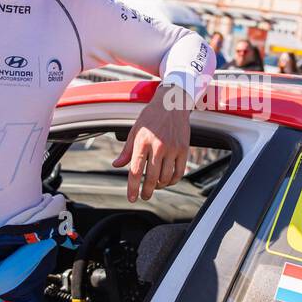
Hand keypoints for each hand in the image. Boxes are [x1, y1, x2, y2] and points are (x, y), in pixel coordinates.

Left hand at [111, 83, 191, 201]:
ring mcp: (172, 148)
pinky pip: (180, 172)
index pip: (136, 171)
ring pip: (166, 177)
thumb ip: (127, 150)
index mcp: (142, 141)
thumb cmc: (152, 116)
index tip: (132, 198)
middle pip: (152, 178)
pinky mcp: (184, 149)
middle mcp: (158, 146)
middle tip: (144, 196)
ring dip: (160, 186)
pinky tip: (168, 181)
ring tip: (155, 186)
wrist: (172, 103)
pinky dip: (173, 180)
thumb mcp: (135, 130)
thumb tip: (117, 165)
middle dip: (146, 191)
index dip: (133, 188)